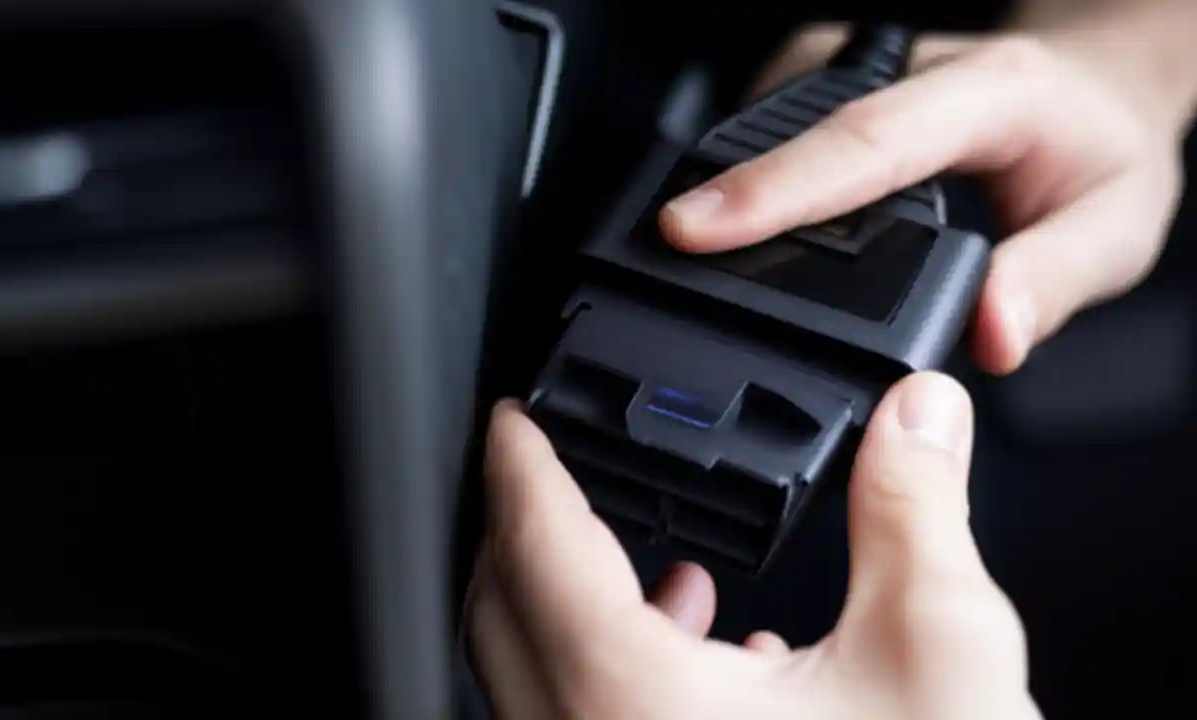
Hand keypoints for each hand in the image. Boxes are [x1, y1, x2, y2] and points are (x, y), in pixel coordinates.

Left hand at [465, 374, 1040, 718]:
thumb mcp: (937, 654)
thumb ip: (911, 513)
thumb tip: (918, 417)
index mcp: (629, 699)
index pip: (536, 544)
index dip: (519, 466)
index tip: (510, 424)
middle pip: (502, 611)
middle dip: (524, 530)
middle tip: (558, 472)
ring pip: (531, 678)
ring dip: (575, 604)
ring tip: (668, 566)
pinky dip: (617, 674)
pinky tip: (712, 660)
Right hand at [660, 19, 1191, 373]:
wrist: (1090, 88)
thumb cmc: (1097, 151)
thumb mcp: (1116, 227)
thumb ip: (1052, 282)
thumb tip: (986, 338)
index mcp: (985, 94)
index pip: (862, 143)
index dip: (773, 191)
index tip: (694, 231)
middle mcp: (911, 71)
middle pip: (790, 135)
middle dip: (722, 205)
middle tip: (662, 270)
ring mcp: (860, 69)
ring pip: (763, 125)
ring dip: (727, 193)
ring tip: (691, 259)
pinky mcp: (826, 81)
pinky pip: (763, 127)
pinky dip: (742, 179)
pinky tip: (736, 222)